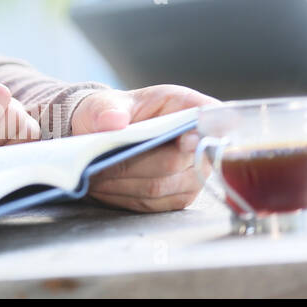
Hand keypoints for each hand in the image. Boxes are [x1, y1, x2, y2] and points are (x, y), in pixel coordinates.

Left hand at [74, 85, 219, 211]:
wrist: (102, 136)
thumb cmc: (111, 114)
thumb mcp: (101, 103)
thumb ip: (105, 109)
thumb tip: (113, 120)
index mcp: (186, 106)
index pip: (210, 120)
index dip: (198, 133)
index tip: (181, 142)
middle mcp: (197, 142)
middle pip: (176, 161)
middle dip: (135, 164)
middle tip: (103, 163)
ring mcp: (193, 172)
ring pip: (162, 186)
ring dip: (125, 184)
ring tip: (97, 176)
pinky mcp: (179, 196)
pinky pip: (153, 203)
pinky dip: (124, 196)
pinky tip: (103, 188)